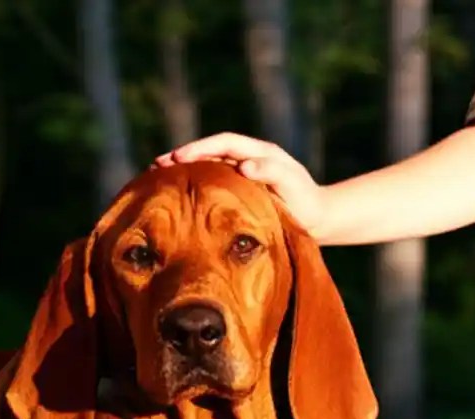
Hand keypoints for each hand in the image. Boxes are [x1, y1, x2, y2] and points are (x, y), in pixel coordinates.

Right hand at [154, 133, 328, 239]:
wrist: (318, 219)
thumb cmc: (306, 203)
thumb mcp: (291, 186)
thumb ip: (271, 172)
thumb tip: (244, 165)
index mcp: (260, 152)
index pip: (224, 143)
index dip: (200, 148)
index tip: (178, 157)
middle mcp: (248, 158)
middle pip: (210, 150)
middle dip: (183, 156)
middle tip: (155, 165)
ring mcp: (242, 173)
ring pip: (207, 165)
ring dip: (184, 169)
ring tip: (157, 177)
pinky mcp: (238, 189)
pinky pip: (211, 181)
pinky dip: (193, 183)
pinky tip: (176, 195)